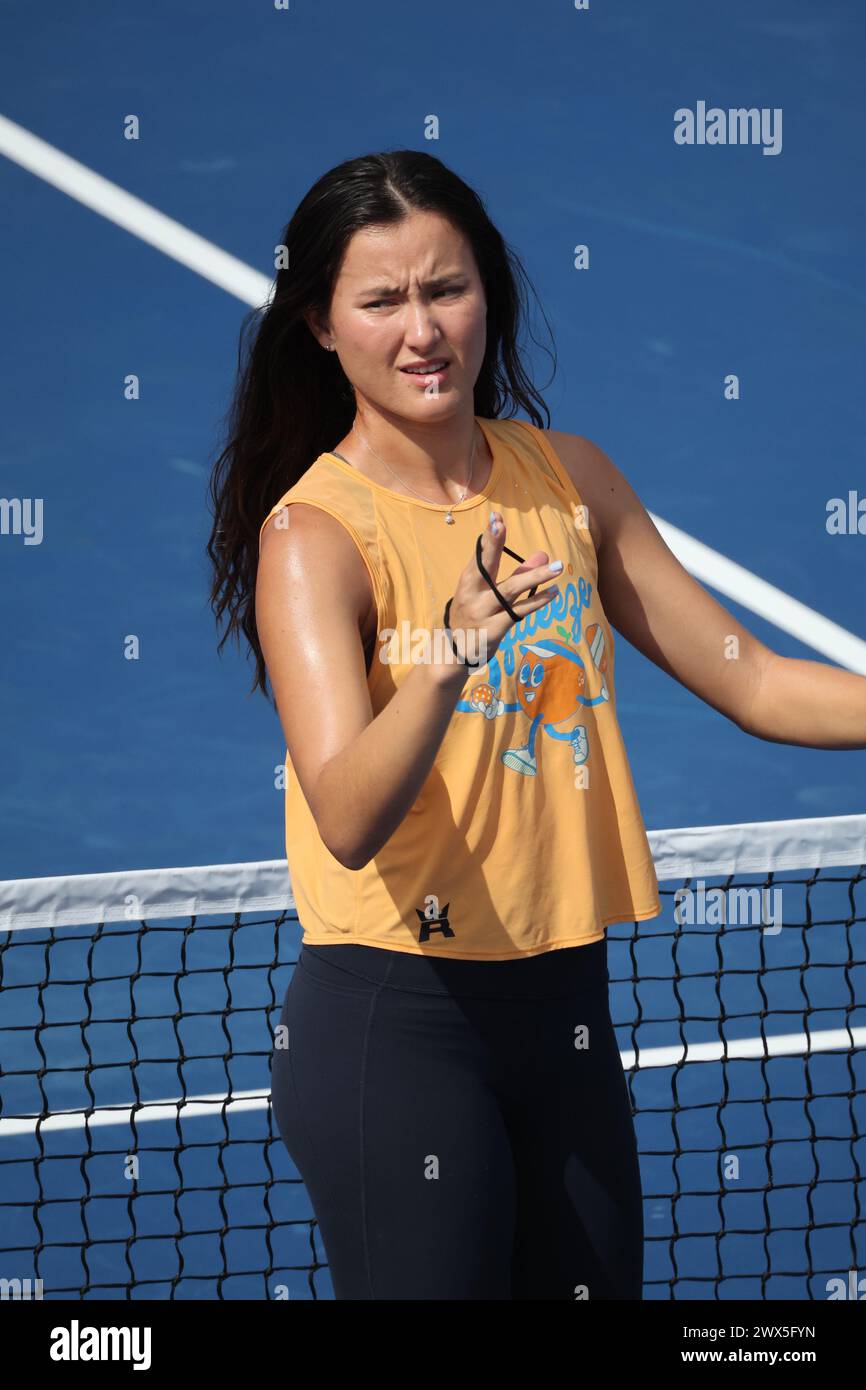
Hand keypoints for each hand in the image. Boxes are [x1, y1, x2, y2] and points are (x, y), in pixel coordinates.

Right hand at [443, 511, 562, 666]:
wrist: (455, 652)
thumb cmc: (474, 615)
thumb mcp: (489, 593)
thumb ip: (517, 573)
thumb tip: (543, 555)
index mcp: (469, 581)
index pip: (480, 555)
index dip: (489, 537)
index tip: (496, 518)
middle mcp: (472, 594)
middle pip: (485, 566)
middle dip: (493, 544)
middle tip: (501, 525)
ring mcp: (483, 612)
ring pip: (510, 590)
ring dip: (535, 578)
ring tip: (557, 567)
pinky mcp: (494, 629)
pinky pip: (519, 612)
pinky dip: (538, 602)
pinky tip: (553, 592)